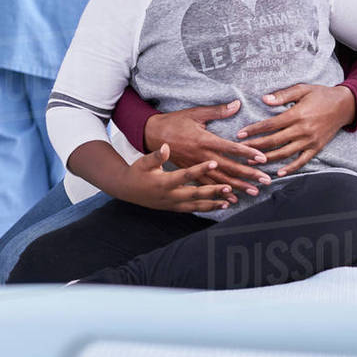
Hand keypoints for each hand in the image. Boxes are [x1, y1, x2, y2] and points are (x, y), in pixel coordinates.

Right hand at [117, 144, 233, 212]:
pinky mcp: (174, 208)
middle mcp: (169, 195)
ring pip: (196, 205)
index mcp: (163, 182)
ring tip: (229, 202)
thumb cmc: (137, 171)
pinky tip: (219, 206)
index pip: (185, 175)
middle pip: (194, 194)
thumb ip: (156, 155)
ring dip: (213, 204)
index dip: (200, 169)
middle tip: (229, 187)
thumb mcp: (143, 162)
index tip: (214, 163)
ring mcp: (172, 204)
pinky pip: (193, 209)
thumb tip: (166, 147)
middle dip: (212, 192)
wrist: (126, 189)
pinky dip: (206, 209)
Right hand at [147, 101, 269, 198]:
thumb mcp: (195, 113)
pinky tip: (232, 200)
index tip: (262, 158)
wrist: (151, 135)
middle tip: (266, 180)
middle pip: (229, 168)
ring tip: (255, 191)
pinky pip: (207, 186)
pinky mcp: (190, 173)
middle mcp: (202, 156)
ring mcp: (195, 167)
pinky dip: (220, 193)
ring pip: (220, 180)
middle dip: (249, 174)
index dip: (247, 153)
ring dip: (238, 187)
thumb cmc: (174, 122)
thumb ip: (217, 111)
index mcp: (204, 140)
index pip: (231, 148)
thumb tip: (237, 104)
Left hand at [235, 84, 354, 176]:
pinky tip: (279, 173)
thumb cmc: (321, 95)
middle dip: (256, 146)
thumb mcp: (302, 89)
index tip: (240, 134)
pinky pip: (302, 161)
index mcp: (297, 114)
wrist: (345, 105)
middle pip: (274, 141)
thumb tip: (264, 99)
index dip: (254, 130)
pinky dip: (291, 168)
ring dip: (269, 159)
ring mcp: (310, 141)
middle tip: (240, 150)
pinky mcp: (317, 148)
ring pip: (285, 153)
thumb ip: (282, 95)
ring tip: (253, 162)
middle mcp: (302, 130)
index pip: (270, 124)